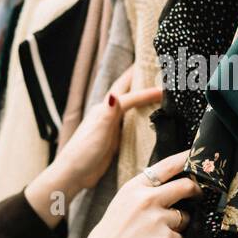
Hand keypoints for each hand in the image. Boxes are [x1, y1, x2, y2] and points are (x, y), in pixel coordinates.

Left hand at [24, 65, 159, 226]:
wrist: (74, 173)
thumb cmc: (84, 153)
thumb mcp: (98, 133)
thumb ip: (107, 114)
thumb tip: (113, 94)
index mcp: (103, 110)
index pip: (129, 96)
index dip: (146, 92)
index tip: (163, 88)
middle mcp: (107, 113)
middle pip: (125, 90)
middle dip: (136, 76)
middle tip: (152, 64)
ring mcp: (110, 125)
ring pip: (128, 104)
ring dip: (139, 92)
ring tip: (153, 83)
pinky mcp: (114, 138)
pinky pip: (130, 120)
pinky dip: (139, 112)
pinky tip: (147, 114)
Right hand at [64, 149, 201, 237]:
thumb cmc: (109, 237)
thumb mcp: (122, 204)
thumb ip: (143, 193)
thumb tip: (170, 186)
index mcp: (134, 188)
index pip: (167, 166)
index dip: (186, 159)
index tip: (196, 157)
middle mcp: (147, 199)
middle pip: (186, 187)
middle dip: (196, 191)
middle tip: (198, 196)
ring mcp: (158, 219)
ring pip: (184, 217)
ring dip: (177, 226)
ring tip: (155, 236)